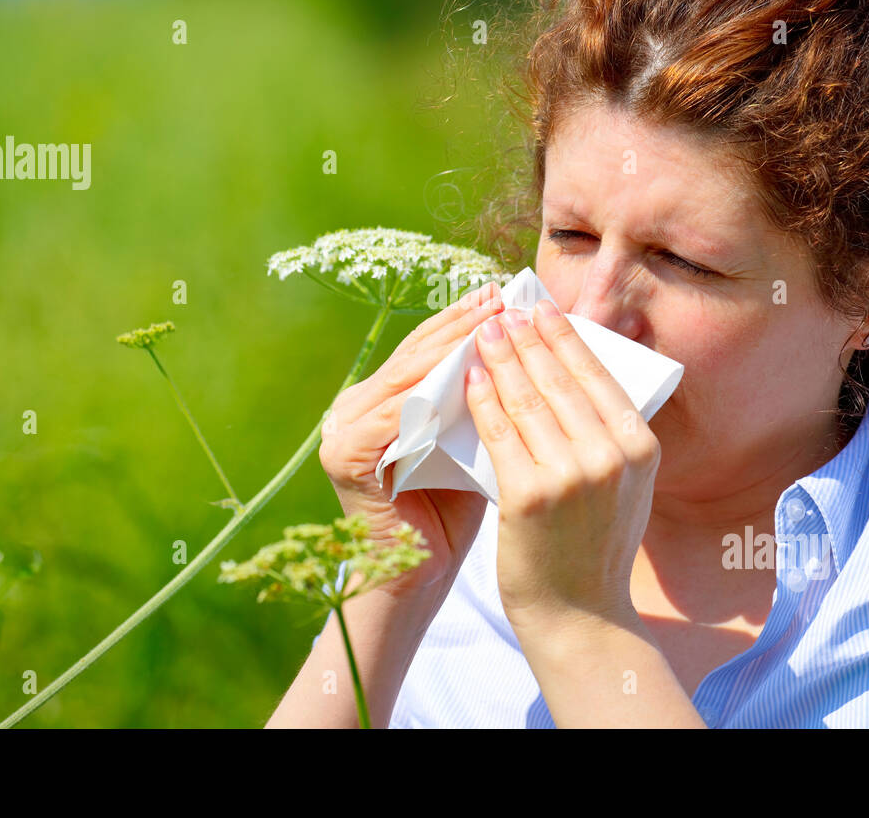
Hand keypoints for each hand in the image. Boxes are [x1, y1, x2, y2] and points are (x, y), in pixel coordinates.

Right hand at [318, 280, 503, 600]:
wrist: (420, 576)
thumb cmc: (455, 511)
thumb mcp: (470, 440)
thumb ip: (480, 397)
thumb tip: (526, 343)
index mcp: (378, 403)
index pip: (426, 350)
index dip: (464, 319)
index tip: (507, 293)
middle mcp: (352, 409)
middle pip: (414, 355)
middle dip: (460, 322)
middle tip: (501, 293)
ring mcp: (341, 431)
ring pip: (406, 376)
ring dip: (450, 346)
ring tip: (491, 319)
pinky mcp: (345, 456)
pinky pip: (396, 414)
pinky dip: (431, 389)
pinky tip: (468, 368)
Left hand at [463, 299, 660, 633]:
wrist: (579, 615)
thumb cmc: (595, 547)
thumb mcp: (627, 487)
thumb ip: (612, 434)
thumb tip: (583, 371)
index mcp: (640, 448)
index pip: (597, 376)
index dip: (565, 338)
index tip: (542, 309)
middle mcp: (611, 456)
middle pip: (560, 380)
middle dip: (528, 338)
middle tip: (505, 310)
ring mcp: (571, 476)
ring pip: (528, 400)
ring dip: (501, 358)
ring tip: (484, 331)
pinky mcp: (529, 496)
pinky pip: (500, 433)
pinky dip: (483, 400)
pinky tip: (470, 377)